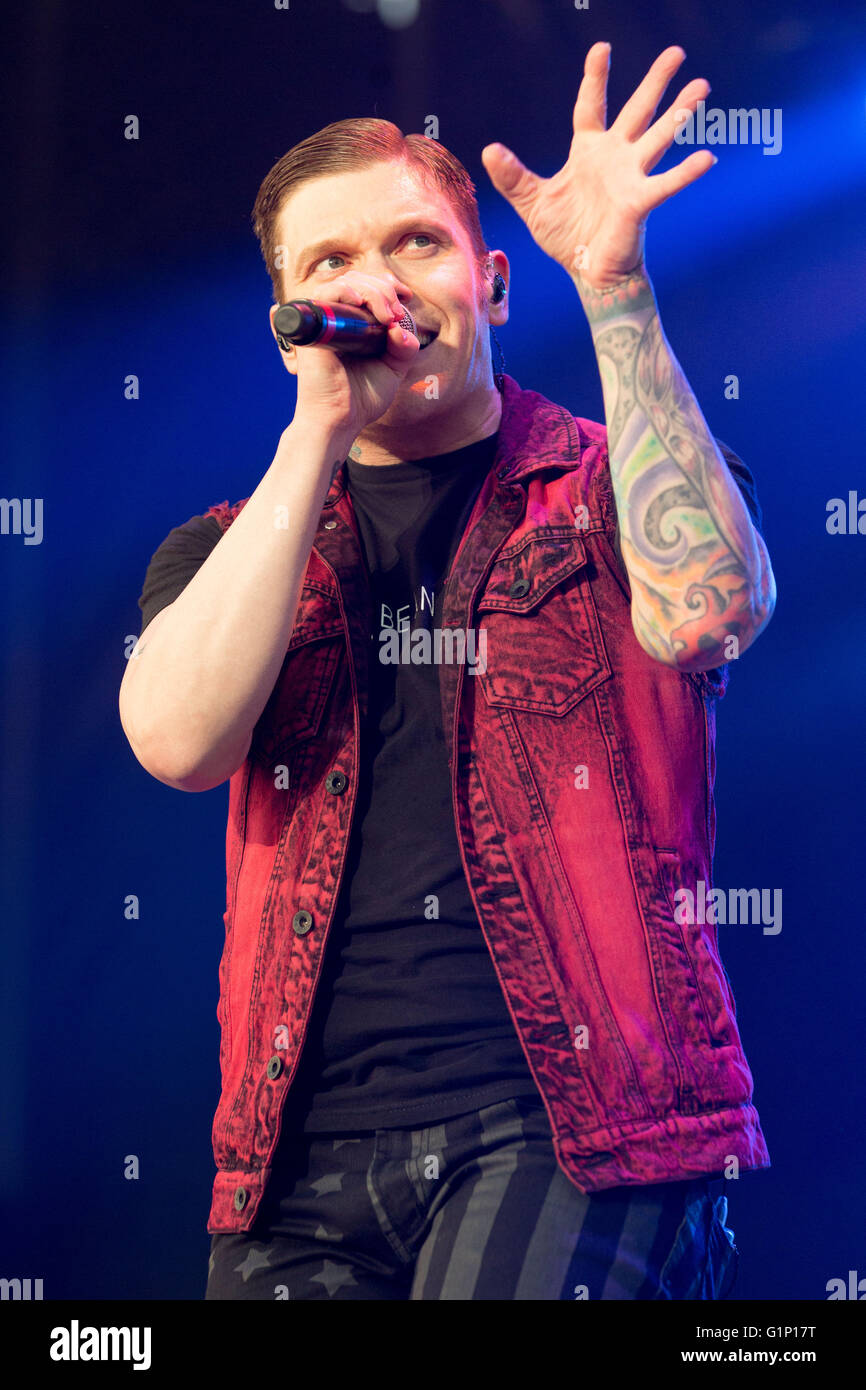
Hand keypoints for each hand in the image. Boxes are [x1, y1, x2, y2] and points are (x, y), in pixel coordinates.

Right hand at [288, 272, 419, 438]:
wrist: (340, 420)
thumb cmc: (361, 398)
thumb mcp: (393, 368)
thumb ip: (404, 346)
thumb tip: (400, 326)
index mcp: (355, 324)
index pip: (369, 286)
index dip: (388, 285)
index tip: (406, 297)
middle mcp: (337, 318)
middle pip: (360, 280)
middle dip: (384, 290)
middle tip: (396, 314)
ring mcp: (324, 320)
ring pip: (347, 282)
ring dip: (372, 291)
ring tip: (387, 314)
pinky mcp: (313, 326)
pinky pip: (325, 294)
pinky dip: (345, 290)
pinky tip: (360, 301)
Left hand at [481, 43, 714, 291]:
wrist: (587, 273)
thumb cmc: (566, 236)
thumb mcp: (532, 203)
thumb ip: (512, 177)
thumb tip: (489, 150)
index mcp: (588, 151)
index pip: (591, 106)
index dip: (596, 78)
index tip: (603, 48)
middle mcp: (615, 158)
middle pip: (638, 110)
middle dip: (657, 81)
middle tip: (677, 51)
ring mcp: (631, 177)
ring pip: (660, 137)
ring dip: (681, 113)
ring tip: (702, 86)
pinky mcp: (640, 203)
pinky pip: (666, 184)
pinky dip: (686, 172)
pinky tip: (706, 157)